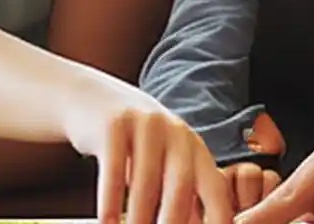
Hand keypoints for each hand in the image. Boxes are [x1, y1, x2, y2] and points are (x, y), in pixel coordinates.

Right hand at [62, 87, 232, 223]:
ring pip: (146, 181)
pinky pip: (113, 170)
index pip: (215, 188)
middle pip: (182, 184)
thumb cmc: (135, 146)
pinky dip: (110, 202)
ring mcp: (146, 126)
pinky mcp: (114, 125)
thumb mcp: (163, 162)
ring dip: (139, 217)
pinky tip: (106, 222)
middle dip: (174, 221)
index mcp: (195, 150)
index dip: (219, 216)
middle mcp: (176, 135)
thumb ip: (179, 194)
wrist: (95, 101)